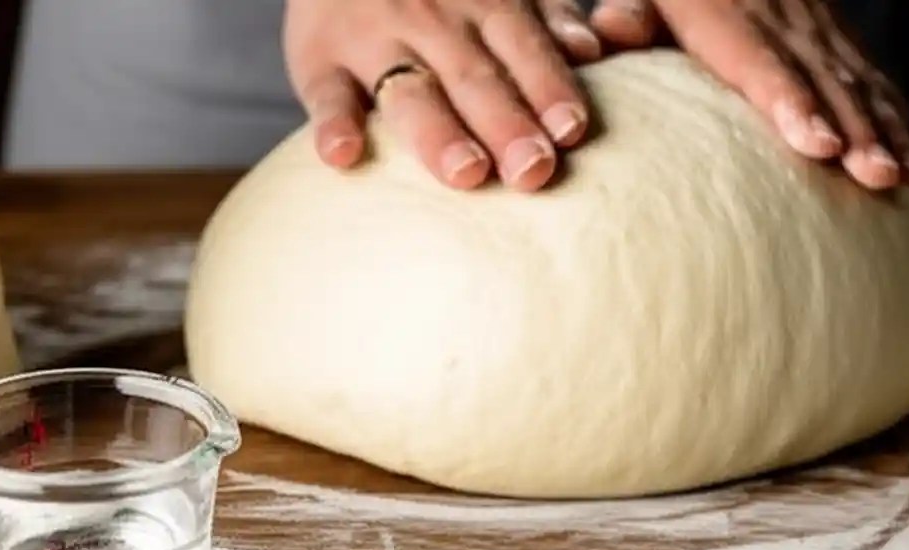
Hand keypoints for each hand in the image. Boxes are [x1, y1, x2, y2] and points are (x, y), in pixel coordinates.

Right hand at [284, 0, 602, 191]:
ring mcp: (371, 38)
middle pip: (473, 77)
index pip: (521, 47)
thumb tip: (591, 53)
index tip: (571, 131)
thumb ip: (544, 21)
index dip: (547, 87)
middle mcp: (429, 18)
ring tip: (466, 172)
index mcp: (483, 3)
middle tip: (532, 170)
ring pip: (408, 90)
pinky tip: (343, 156)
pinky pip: (325, 93)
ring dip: (437, 132)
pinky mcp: (317, 58)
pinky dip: (332, 123)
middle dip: (504, 122)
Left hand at [587, 0, 908, 189]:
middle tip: (876, 178)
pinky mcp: (835, 39)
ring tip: (903, 180)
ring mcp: (815, 27)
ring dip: (884, 133)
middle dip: (855, 131)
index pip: (761, 62)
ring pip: (857, 82)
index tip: (819, 148)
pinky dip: (897, 123)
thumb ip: (628, 13)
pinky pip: (873, 82)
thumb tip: (608, 33)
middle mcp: (781, 18)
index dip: (793, 104)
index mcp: (724, 11)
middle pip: (822, 79)